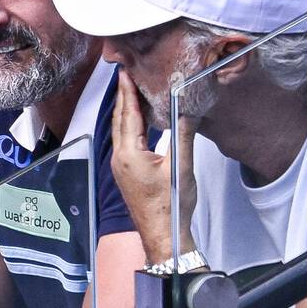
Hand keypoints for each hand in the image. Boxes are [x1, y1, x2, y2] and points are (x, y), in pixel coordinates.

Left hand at [110, 69, 197, 261]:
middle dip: (123, 97)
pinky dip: (131, 127)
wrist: (162, 235)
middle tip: (126, 76)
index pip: (127, 115)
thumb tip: (186, 110)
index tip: (124, 72)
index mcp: (129, 154)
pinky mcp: (126, 174)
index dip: (127, 92)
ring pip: (121, 131)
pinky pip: (125, 142)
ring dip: (126, 111)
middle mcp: (120, 159)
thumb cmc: (171, 206)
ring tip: (132, 93)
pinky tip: (140, 123)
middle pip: (120, 121)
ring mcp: (121, 167)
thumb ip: (183, 135)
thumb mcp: (181, 167)